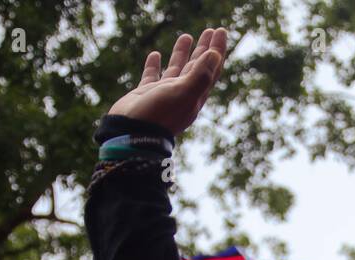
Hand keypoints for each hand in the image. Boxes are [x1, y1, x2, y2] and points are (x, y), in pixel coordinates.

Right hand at [108, 28, 228, 135]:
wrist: (132, 133)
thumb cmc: (160, 115)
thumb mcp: (184, 93)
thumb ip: (200, 75)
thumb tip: (216, 54)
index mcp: (195, 94)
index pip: (211, 68)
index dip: (218, 50)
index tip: (222, 31)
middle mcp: (183, 93)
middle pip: (197, 67)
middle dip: (205, 48)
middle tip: (209, 30)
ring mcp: (165, 94)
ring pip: (176, 69)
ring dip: (182, 53)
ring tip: (187, 36)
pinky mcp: (146, 95)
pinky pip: (152, 76)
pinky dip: (155, 65)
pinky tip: (156, 54)